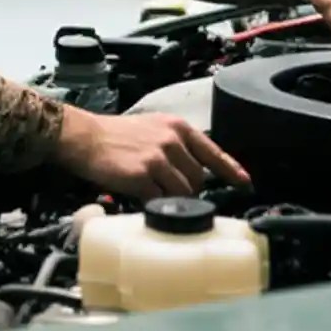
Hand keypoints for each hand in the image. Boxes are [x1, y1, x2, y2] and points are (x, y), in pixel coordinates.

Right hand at [51, 106, 249, 200]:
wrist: (85, 137)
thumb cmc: (116, 135)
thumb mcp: (153, 128)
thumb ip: (176, 144)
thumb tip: (194, 169)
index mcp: (178, 127)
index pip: (213, 151)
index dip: (231, 170)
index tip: (245, 183)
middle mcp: (172, 141)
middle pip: (199, 178)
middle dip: (189, 189)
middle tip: (169, 189)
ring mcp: (158, 158)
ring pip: (183, 192)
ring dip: (173, 199)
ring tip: (155, 192)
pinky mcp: (142, 176)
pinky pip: (160, 200)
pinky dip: (154, 203)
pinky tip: (143, 197)